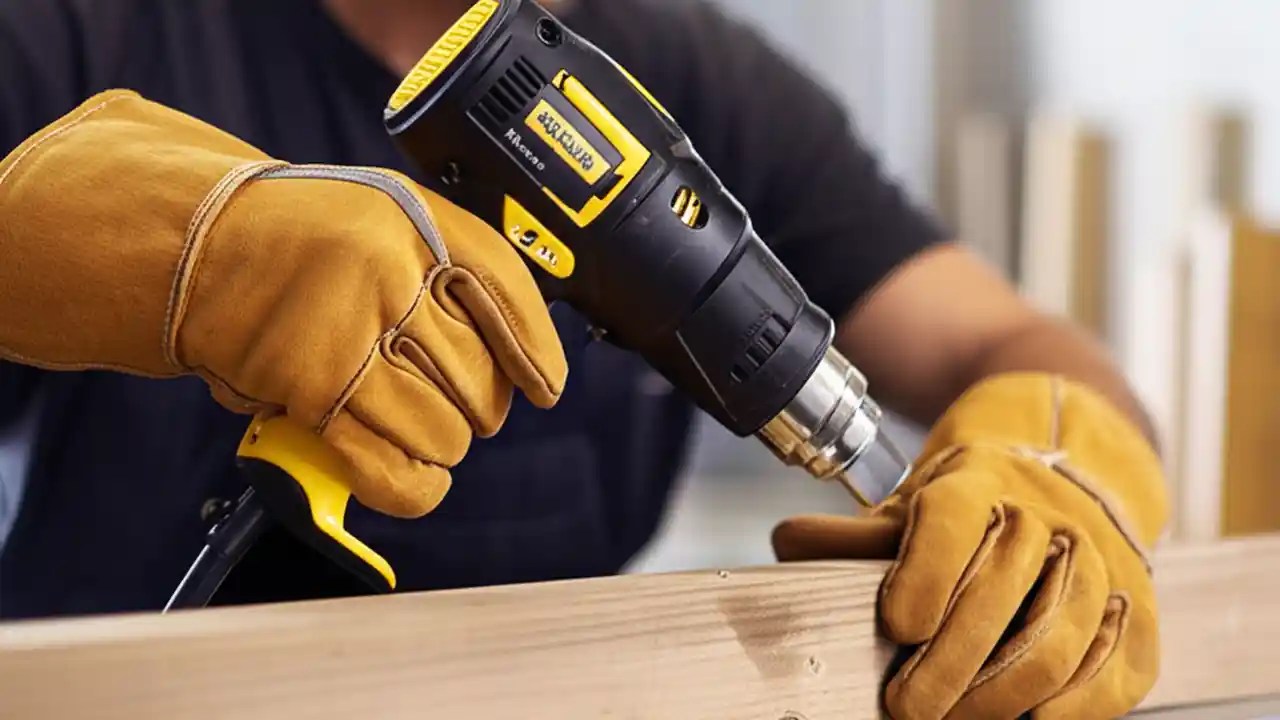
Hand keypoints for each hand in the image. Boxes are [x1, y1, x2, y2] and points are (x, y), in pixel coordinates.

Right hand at [0, 90, 566, 517]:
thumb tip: (520, 351)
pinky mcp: (308, 387)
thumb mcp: (383, 219)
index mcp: (416, 220)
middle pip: (479, 376)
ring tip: (429, 436)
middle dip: (480, 408)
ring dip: (443, 446)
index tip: (547, 386)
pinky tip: (421, 481)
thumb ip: (448, 268)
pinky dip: (413, 487)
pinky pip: (387, 462)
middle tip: (463, 407)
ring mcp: (346, 328)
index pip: (508, 294)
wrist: (193, 239)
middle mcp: (389, 270)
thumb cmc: (296, 235)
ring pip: (441, 428)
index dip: (536, 351)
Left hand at [773, 373, 1167, 718]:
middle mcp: (1048, 516)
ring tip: (951, 718)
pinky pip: (1115, 670)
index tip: (898, 625)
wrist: (1072, 469)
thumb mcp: (912, 506)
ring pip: (1058, 637)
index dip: (926, 573)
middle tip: (906, 707)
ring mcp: (1101, 562)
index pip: (953, 520)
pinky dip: (1074, 708)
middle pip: (1003, 590)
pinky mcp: (1137, 612)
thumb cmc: (977, 505)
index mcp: (979, 481)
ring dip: (999, 693)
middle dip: (949, 662)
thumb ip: (853, 536)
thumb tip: (788, 544)